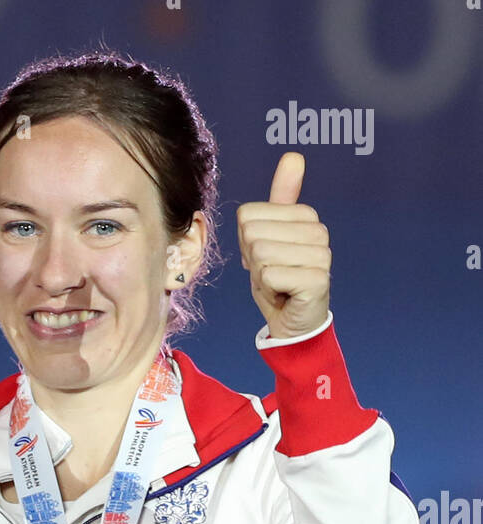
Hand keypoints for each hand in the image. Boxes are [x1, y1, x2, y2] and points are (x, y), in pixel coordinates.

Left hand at [237, 153, 330, 338]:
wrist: (292, 322)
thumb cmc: (278, 281)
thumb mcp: (268, 236)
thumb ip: (280, 199)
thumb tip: (294, 156)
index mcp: (306, 216)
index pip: (248, 216)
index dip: (247, 242)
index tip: (265, 259)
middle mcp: (318, 231)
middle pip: (252, 234)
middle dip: (253, 261)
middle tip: (270, 274)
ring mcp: (321, 255)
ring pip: (261, 255)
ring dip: (260, 277)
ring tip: (278, 284)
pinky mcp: (317, 279)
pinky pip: (269, 276)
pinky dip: (268, 290)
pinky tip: (283, 295)